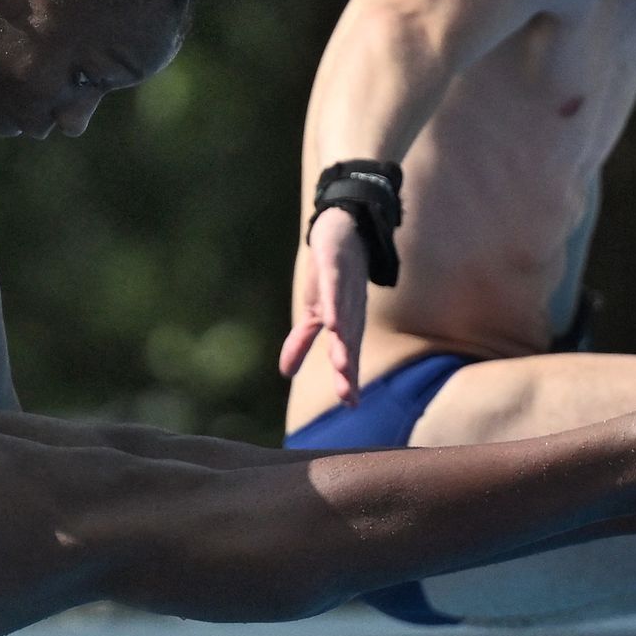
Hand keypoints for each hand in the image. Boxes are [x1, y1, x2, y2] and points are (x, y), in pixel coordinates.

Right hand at [277, 205, 370, 405]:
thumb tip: (285, 373)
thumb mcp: (314, 311)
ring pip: (344, 317)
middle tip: (348, 395)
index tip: (351, 406)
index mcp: (346, 322)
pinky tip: (332, 322)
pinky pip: (335, 287)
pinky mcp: (334, 265)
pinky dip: (334, 304)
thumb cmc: (333, 275)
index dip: (350, 379)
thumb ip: (302, 342)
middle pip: (349, 342)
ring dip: (344, 341)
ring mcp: (344, 287)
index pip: (347, 355)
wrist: (345, 229)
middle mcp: (349, 309)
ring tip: (340, 365)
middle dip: (348, 369)